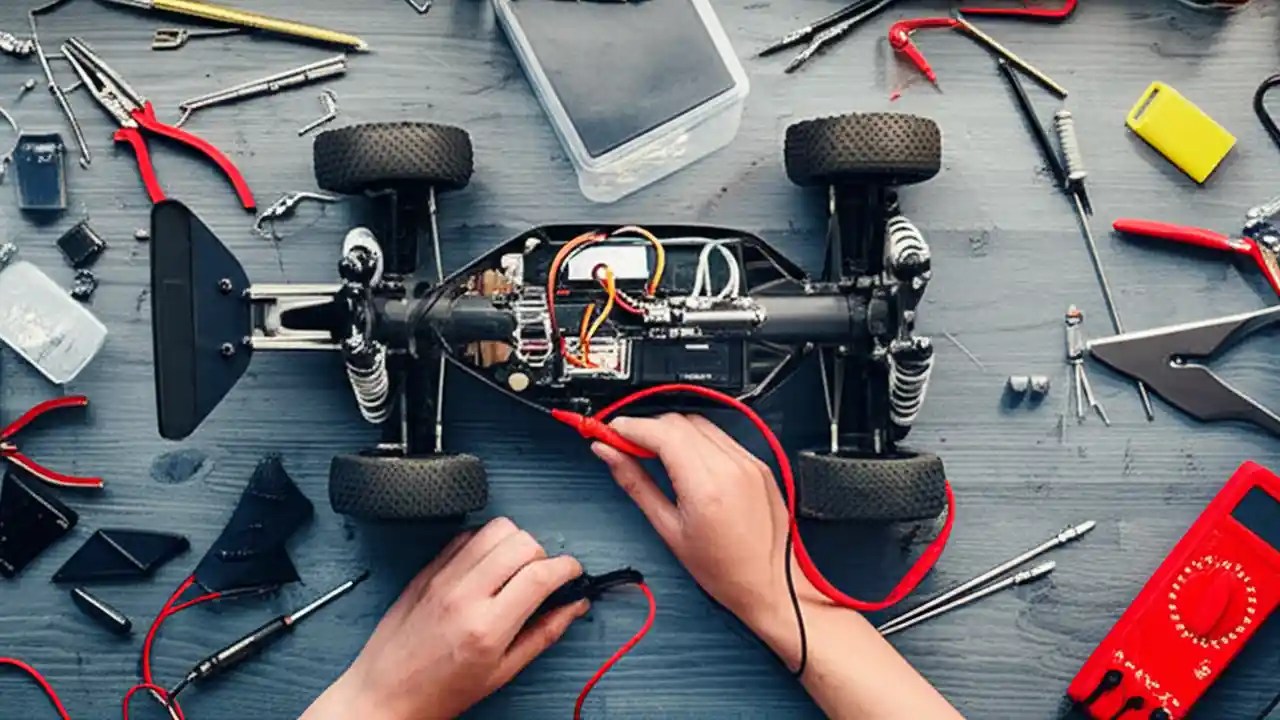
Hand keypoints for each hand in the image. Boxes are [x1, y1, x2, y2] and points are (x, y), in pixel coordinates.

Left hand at [301, 518, 586, 719]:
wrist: (384, 694)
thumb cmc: (441, 692)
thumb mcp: (502, 672)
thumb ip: (543, 634)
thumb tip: (575, 606)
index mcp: (487, 628)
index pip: (540, 575)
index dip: (567, 568)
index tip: (573, 573)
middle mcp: (464, 595)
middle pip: (521, 542)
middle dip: (543, 554)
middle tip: (542, 577)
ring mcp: (442, 578)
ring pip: (495, 529)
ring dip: (515, 543)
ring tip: (514, 569)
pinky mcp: (427, 569)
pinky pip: (466, 535)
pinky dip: (485, 543)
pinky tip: (487, 567)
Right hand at [593, 414, 819, 665]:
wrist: (771, 583)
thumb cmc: (724, 570)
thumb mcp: (669, 529)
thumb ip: (635, 484)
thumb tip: (609, 454)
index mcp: (707, 485)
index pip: (661, 432)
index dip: (629, 427)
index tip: (609, 432)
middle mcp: (731, 466)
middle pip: (678, 421)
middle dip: (646, 428)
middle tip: (624, 444)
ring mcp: (748, 462)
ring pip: (699, 423)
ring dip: (671, 431)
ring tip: (653, 453)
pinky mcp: (757, 463)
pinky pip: (720, 436)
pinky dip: (695, 439)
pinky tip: (684, 459)